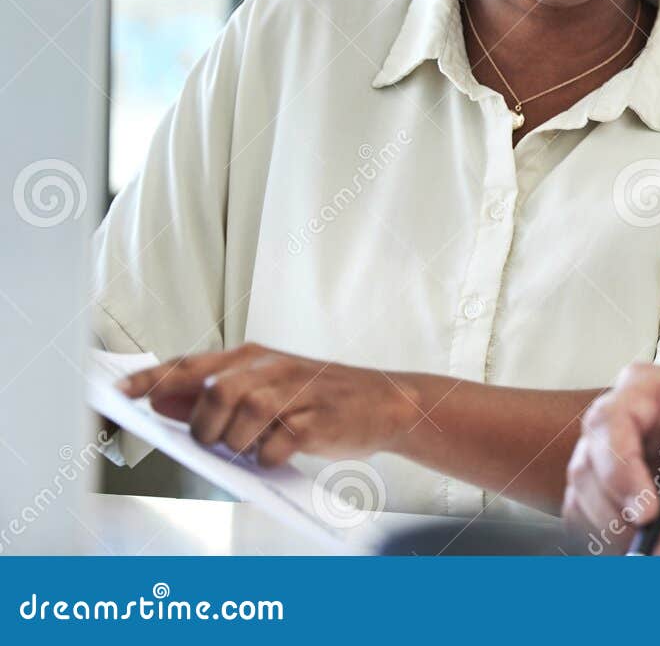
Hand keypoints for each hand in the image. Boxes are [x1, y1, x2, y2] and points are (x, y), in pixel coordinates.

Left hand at [118, 343, 421, 467]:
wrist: (385, 401)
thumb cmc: (321, 396)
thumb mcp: (268, 384)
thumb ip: (216, 391)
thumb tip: (161, 400)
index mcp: (254, 357)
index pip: (192, 364)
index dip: (153, 378)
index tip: (121, 392)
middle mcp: (273, 369)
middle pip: (215, 392)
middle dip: (205, 426)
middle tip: (214, 441)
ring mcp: (297, 393)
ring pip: (242, 417)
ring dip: (237, 443)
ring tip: (250, 448)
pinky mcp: (316, 421)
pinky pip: (275, 445)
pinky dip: (268, 457)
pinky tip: (277, 454)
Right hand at [562, 363, 659, 554]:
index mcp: (649, 389)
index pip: (612, 419)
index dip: (621, 467)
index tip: (648, 512)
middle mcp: (617, 421)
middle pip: (589, 466)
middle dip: (618, 516)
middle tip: (659, 552)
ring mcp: (602, 459)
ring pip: (583, 501)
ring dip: (618, 539)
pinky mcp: (599, 497)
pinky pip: (585, 526)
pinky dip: (614, 548)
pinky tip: (652, 557)